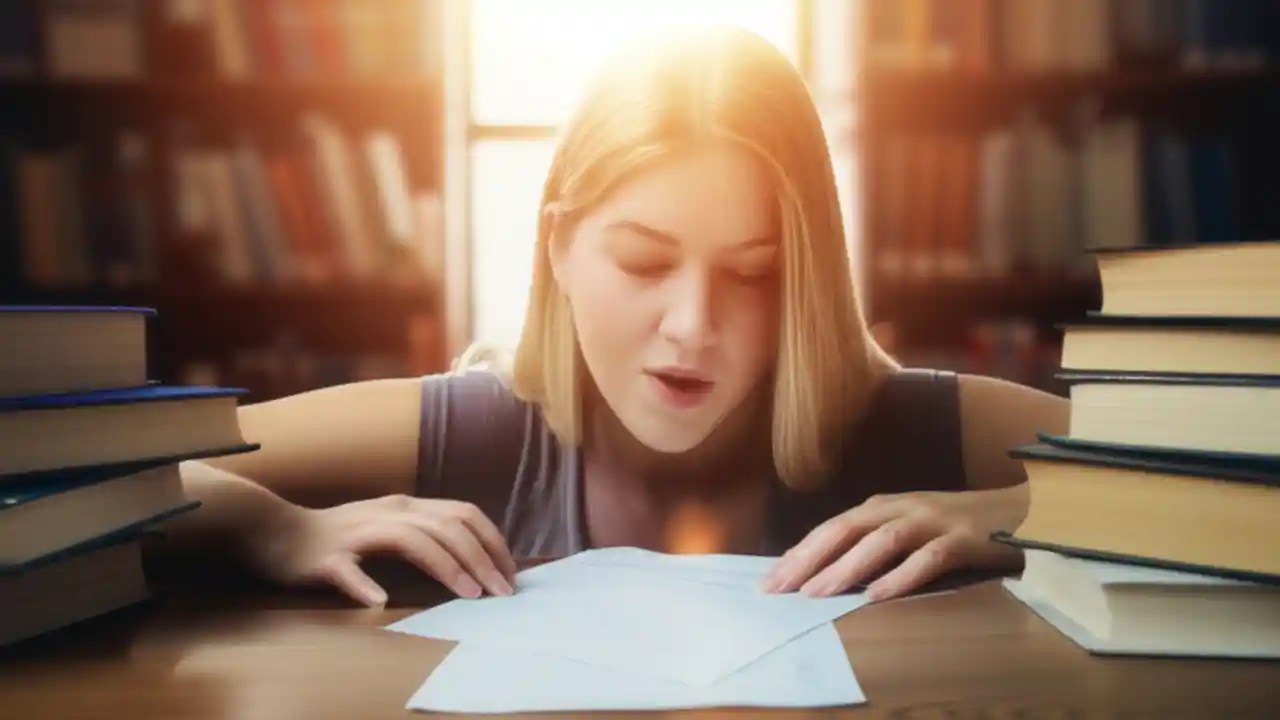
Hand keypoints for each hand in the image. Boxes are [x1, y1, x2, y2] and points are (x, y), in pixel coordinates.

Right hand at [244, 494, 518, 606]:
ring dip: (446, 566)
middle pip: (446, 526)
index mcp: (407, 506)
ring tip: (470, 594)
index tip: (511, 572)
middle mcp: (388, 513)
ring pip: (411, 542)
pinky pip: (348, 571)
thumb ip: (426, 535)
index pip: (463, 513)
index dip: (492, 540)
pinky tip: (380, 601)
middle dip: (482, 557)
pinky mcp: (327, 558)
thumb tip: (473, 557)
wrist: (275, 532)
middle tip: (503, 591)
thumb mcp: (390, 526)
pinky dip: (365, 585)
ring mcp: (357, 533)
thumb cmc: (339, 536)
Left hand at [761, 485, 1027, 600]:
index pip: (832, 528)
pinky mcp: (965, 538)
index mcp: (885, 507)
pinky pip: (929, 558)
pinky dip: (902, 575)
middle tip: (778, 590)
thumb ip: (876, 545)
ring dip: (847, 567)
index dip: (799, 552)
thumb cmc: (962, 526)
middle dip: (808, 559)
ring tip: (817, 594)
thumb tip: (829, 573)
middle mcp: (903, 507)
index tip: (768, 581)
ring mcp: (934, 520)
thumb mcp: (913, 529)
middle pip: (846, 529)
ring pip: (881, 540)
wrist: (1027, 509)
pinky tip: (878, 596)